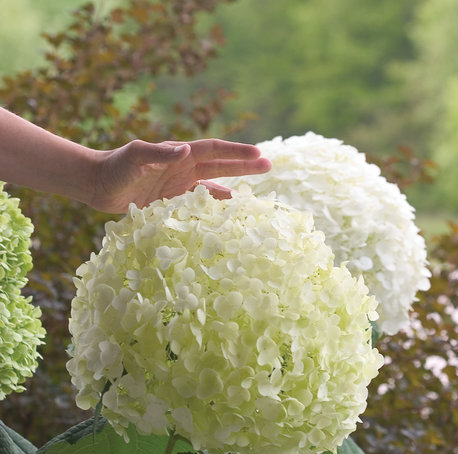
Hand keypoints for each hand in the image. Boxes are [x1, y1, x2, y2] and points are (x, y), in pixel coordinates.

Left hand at [89, 138, 270, 212]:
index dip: (236, 153)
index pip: (214, 151)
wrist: (97, 184)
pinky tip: (223, 209)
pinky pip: (197, 201)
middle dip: (244, 165)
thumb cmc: (113, 167)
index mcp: (178, 154)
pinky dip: (211, 204)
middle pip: (220, 165)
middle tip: (269, 165)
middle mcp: (183, 167)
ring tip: (253, 191)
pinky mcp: (171, 199)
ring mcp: (178, 183)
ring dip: (232, 184)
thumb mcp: (134, 157)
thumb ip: (158, 153)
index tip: (258, 154)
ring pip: (212, 183)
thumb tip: (185, 150)